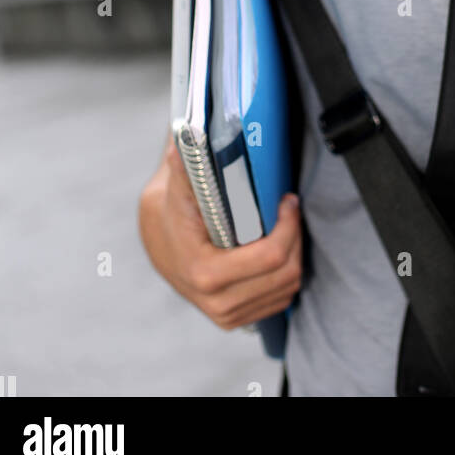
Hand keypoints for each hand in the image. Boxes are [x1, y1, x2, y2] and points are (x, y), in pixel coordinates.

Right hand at [138, 133, 301, 328]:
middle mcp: (216, 301)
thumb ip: (184, 165)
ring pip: (287, 289)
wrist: (158, 241)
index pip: (270, 257)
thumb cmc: (172, 210)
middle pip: (285, 275)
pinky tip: (277, 248)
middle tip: (291, 209)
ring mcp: (226, 315)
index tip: (288, 200)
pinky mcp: (235, 318)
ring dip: (294, 254)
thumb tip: (184, 135)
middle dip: (296, 237)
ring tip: (285, 224)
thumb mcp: (176, 187)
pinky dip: (286, 273)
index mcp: (204, 272)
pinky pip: (280, 300)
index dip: (288, 226)